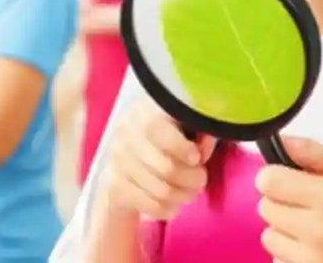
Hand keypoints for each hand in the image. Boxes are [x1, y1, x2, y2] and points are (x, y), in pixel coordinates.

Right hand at [105, 98, 214, 219]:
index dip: (180, 147)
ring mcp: (118, 163)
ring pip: (162, 191)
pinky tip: (173, 203)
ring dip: (184, 195)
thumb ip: (197, 133)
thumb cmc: (163, 141)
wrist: (126, 163)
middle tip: (201, 179)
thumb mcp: (182, 129)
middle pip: (165, 167)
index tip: (197, 158)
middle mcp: (125, 136)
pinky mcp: (116, 187)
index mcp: (142, 114)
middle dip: (192, 178)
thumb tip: (206, 142)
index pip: (156, 129)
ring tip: (189, 192)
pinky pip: (152, 206)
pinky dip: (169, 208)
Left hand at [256, 137, 322, 262]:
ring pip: (267, 235)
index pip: (269, 180)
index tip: (288, 182)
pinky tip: (310, 252)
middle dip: (281, 205)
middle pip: (265, 206)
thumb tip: (278, 140)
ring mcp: (312, 258)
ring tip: (310, 233)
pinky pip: (276, 258)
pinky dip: (288, 254)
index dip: (275, 178)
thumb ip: (311, 153)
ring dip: (283, 233)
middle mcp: (320, 228)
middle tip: (306, 210)